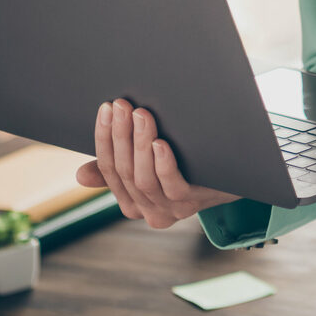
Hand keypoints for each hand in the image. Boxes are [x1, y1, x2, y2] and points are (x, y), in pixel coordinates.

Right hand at [76, 99, 240, 227]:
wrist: (234, 176)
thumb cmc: (187, 164)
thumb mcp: (149, 164)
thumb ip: (119, 167)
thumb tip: (80, 176)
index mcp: (130, 201)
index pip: (108, 169)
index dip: (104, 138)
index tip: (106, 108)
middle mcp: (147, 210)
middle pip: (124, 171)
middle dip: (120, 135)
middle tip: (122, 105)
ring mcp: (170, 210)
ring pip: (144, 178)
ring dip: (140, 144)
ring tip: (141, 114)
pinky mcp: (192, 204)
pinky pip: (172, 186)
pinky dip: (163, 164)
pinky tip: (161, 143)